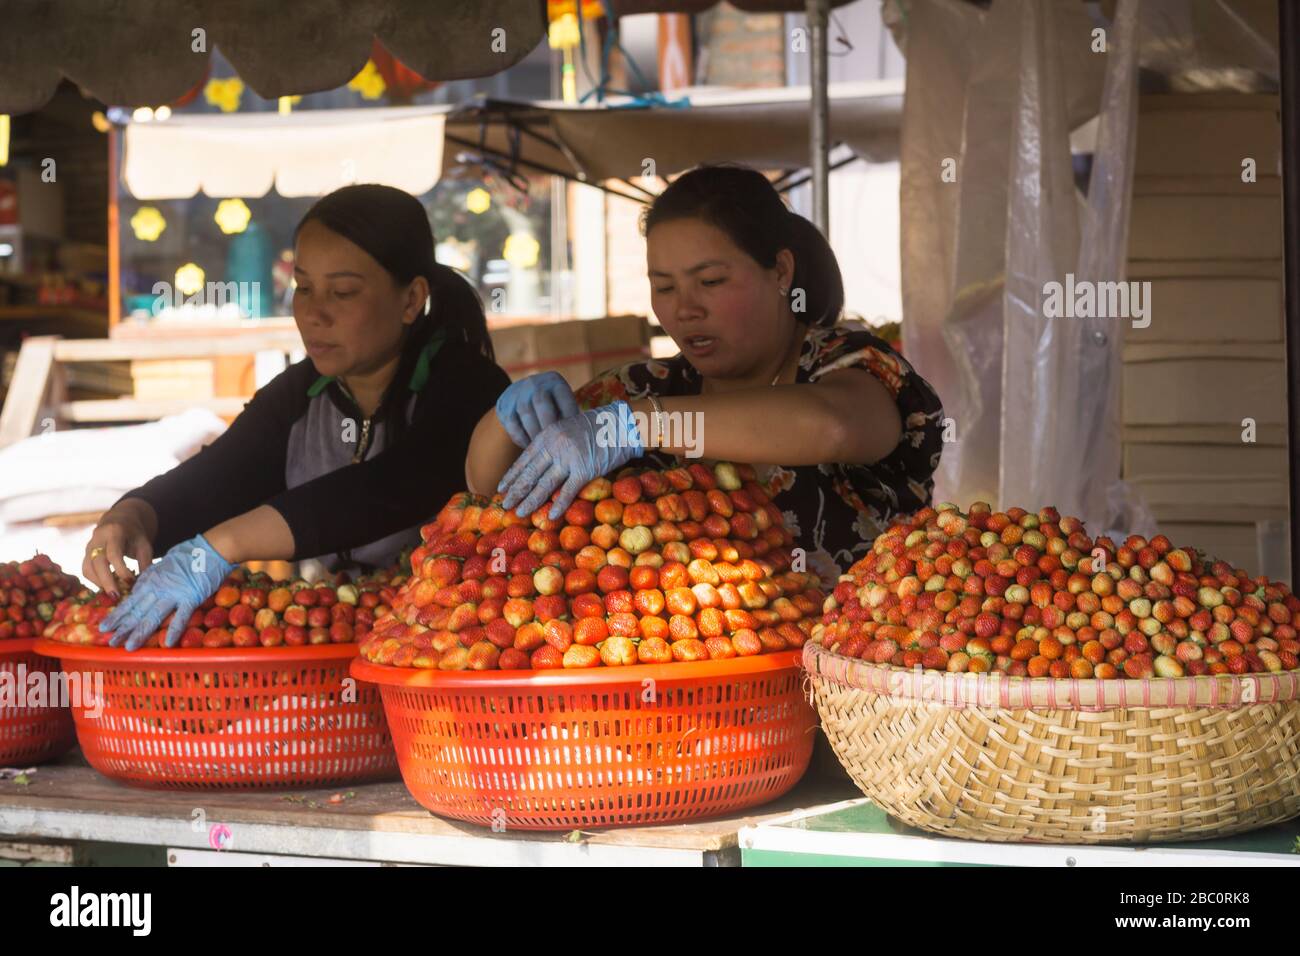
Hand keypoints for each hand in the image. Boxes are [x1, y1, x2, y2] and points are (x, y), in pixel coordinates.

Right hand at [84, 503, 154, 597]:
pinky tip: (107, 588)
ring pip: (87, 568)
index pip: (114, 553)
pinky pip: (86, 571)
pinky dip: (95, 582)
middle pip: (97, 562)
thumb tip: (144, 584)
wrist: (118, 521)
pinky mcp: (85, 556)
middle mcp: (97, 539)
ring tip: (113, 595)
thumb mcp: (144, 544)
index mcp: (114, 532)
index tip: (131, 582)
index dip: (121, 569)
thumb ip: (145, 562)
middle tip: (116, 596)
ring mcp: (88, 547)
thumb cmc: (133, 535)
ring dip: (99, 584)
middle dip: (106, 581)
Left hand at [99, 534, 234, 650]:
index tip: (106, 627)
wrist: (211, 547)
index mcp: (150, 580)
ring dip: (140, 632)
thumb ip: (154, 577)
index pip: (130, 601)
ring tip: (128, 647)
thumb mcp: (165, 563)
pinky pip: (181, 616)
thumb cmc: (191, 553)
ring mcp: (173, 594)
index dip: (118, 615)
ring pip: (153, 616)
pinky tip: (167, 643)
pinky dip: (174, 630)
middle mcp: (157, 588)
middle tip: (110, 642)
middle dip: (123, 628)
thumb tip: (145, 585)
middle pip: (137, 611)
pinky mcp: (191, 597)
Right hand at [494, 372, 579, 448]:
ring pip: (526, 414)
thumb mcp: (561, 403)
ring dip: (536, 434)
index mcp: (555, 381)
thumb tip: (586, 438)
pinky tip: (531, 447)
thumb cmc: (551, 406)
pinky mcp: (504, 406)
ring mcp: (517, 394)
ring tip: (545, 449)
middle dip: (549, 425)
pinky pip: (513, 424)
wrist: (519, 396)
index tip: (574, 435)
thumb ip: (571, 416)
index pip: (564, 397)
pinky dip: (522, 438)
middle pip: (541, 402)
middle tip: (557, 444)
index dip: (569, 416)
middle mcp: (535, 383)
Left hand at [498, 400, 643, 520]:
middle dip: (516, 492)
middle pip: (530, 474)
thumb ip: (553, 444)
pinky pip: (568, 491)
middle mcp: (554, 446)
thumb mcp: (567, 429)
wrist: (621, 423)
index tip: (501, 488)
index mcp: (547, 435)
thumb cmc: (597, 426)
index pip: (524, 459)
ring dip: (531, 501)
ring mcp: (569, 458)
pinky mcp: (585, 469)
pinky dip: (559, 505)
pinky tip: (551, 517)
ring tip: (520, 513)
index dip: (512, 476)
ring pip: (545, 484)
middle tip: (505, 506)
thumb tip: (540, 464)